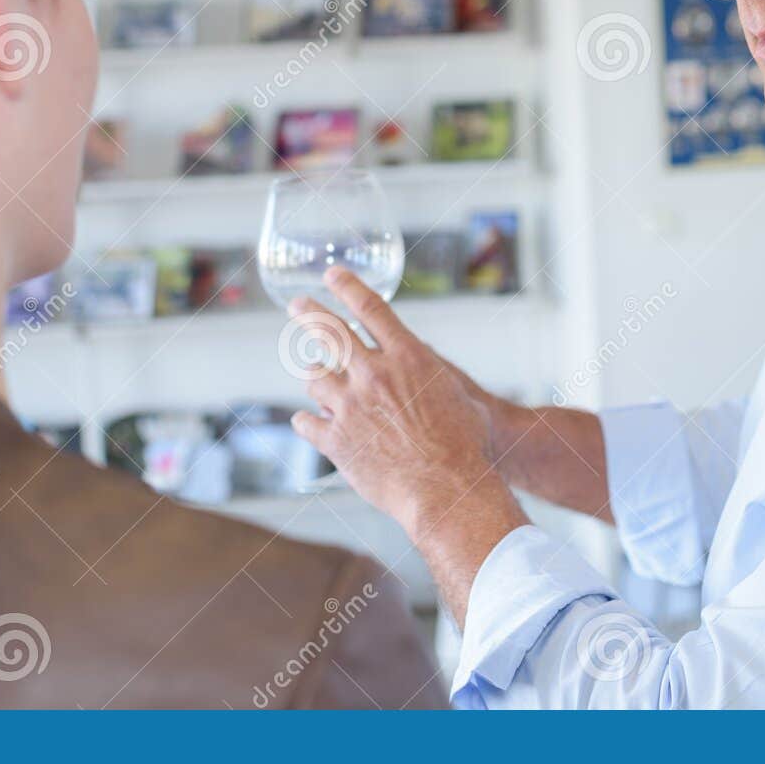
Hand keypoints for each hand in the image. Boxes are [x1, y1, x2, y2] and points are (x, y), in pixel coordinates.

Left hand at [286, 267, 506, 532]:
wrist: (449, 489)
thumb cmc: (466, 445)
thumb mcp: (457, 394)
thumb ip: (431, 373)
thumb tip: (419, 360)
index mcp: (407, 357)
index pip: (371, 309)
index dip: (348, 287)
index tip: (332, 274)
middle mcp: (374, 374)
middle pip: (330, 333)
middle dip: (311, 314)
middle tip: (298, 306)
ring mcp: (350, 407)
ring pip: (315, 378)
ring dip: (315, 376)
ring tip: (315, 376)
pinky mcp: (336, 441)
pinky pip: (306, 422)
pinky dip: (307, 421)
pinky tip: (307, 422)